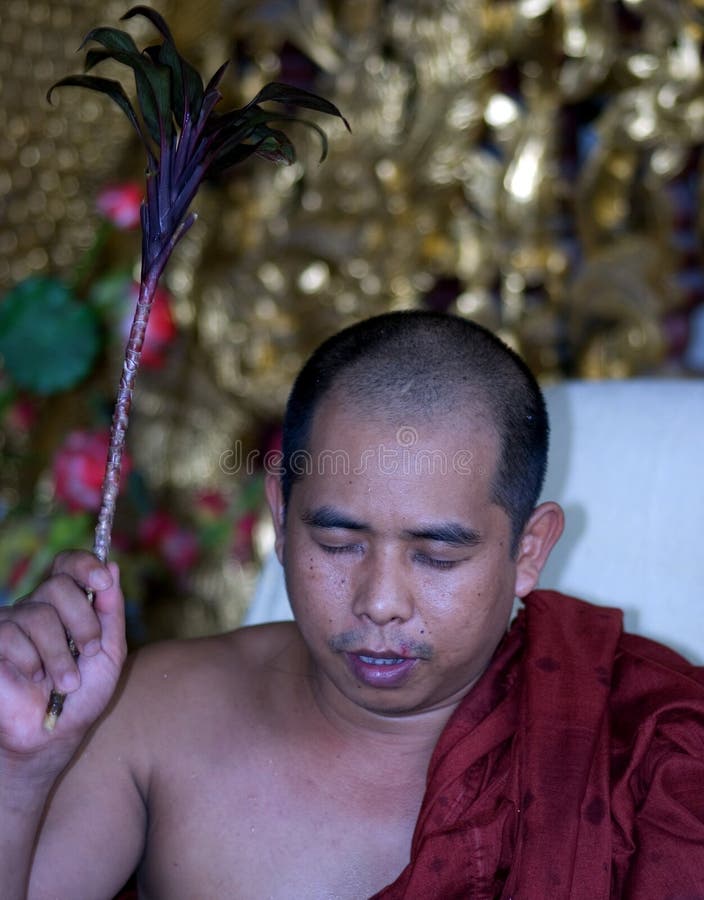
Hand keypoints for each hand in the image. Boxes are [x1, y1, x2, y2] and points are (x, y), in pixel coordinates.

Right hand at [0, 550, 126, 778]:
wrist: (54, 734)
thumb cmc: (82, 694)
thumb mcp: (109, 651)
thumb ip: (112, 611)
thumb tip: (112, 567)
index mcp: (66, 605)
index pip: (68, 564)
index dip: (84, 564)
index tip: (102, 581)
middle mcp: (36, 607)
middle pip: (58, 586)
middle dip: (83, 621)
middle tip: (90, 651)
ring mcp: (11, 624)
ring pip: (39, 615)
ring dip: (61, 655)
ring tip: (67, 682)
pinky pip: (11, 636)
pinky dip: (33, 663)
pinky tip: (34, 681)